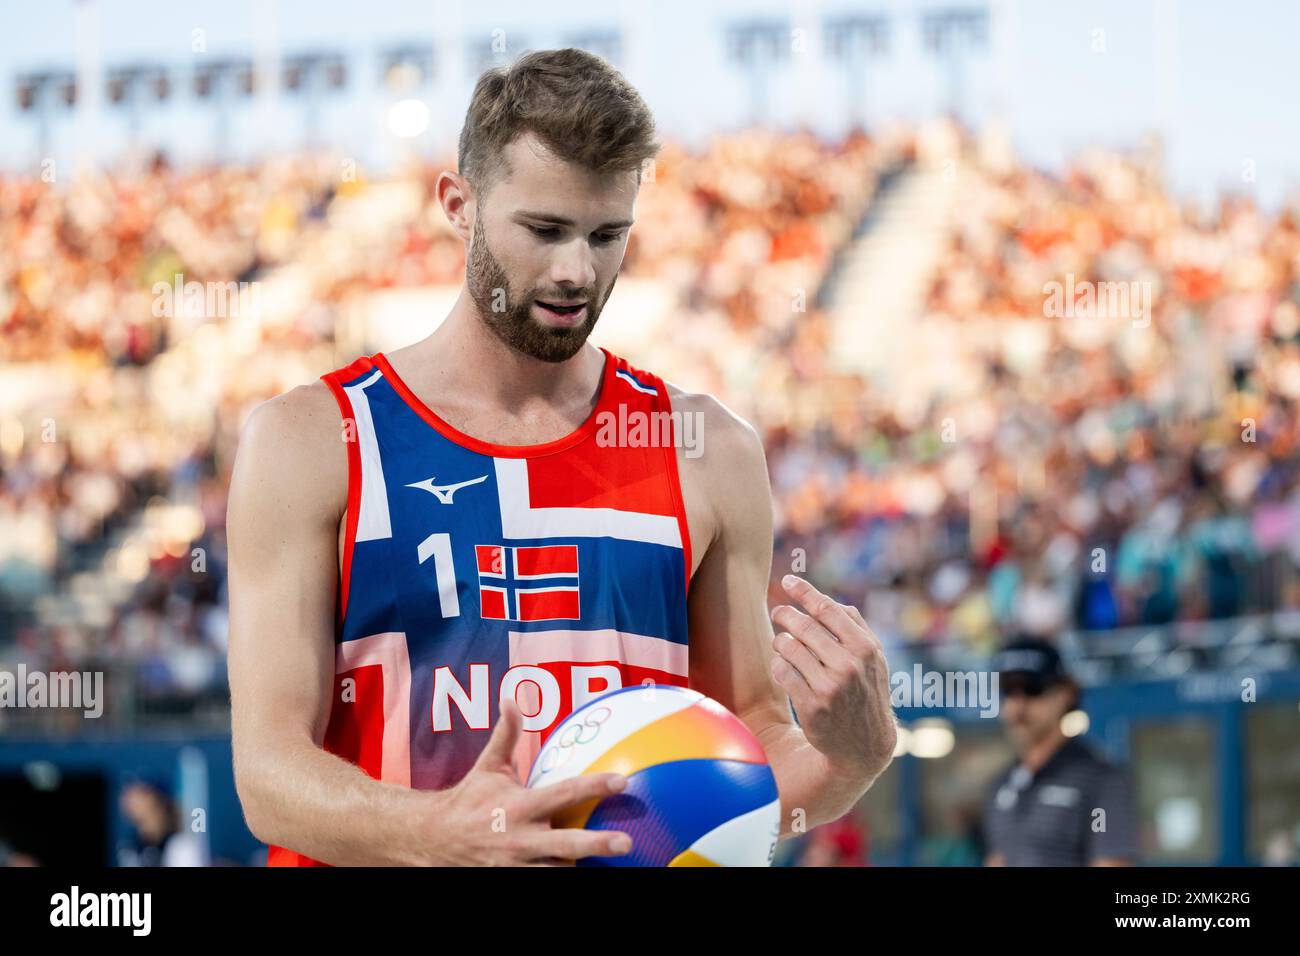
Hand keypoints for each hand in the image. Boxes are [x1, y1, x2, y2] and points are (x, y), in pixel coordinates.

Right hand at [422, 698, 632, 865]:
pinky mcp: (509, 881)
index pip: (563, 793)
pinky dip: (561, 878)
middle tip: (627, 842)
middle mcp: (520, 837)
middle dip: (597, 843)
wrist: (435, 837)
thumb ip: (505, 734)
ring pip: (555, 871)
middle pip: (566, 843)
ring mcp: (515, 865)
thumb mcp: (489, 765)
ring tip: (612, 868)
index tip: (621, 781)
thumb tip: (510, 698)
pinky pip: (542, 883)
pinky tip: (585, 874)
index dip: (594, 786)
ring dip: (581, 869)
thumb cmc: (470, 798)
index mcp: (520, 806)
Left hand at [769, 574, 896, 779]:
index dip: (804, 591)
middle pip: (804, 625)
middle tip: (778, 612)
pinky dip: (778, 665)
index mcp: (865, 647)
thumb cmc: (866, 692)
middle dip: (785, 614)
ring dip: (781, 642)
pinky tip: (783, 667)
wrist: (865, 745)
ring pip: (789, 647)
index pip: (827, 609)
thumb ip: (854, 627)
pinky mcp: (811, 706)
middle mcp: (849, 665)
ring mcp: (830, 686)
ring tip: (783, 644)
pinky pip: (782, 672)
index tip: (787, 581)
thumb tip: (826, 600)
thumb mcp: (873, 659)